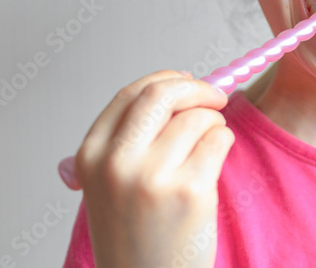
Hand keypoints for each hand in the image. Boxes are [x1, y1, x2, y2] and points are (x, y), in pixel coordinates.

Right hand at [68, 70, 234, 267]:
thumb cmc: (136, 235)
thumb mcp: (109, 185)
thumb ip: (129, 138)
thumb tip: (175, 85)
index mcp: (91, 156)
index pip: (131, 94)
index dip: (165, 80)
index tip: (186, 81)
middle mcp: (116, 164)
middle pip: (163, 94)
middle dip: (198, 89)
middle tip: (217, 97)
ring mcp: (152, 177)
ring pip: (198, 117)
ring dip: (215, 123)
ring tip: (210, 147)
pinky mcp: (189, 191)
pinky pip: (219, 140)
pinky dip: (225, 142)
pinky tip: (215, 164)